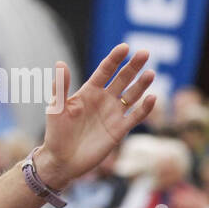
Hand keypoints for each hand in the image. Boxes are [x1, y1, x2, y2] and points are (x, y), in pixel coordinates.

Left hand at [38, 43, 156, 188]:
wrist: (61, 159)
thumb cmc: (55, 132)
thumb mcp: (56, 108)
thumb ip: (61, 86)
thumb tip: (61, 62)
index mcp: (89, 92)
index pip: (105, 71)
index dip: (114, 59)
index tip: (124, 47)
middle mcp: (104, 100)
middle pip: (122, 79)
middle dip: (133, 66)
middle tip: (144, 53)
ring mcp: (113, 113)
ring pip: (132, 94)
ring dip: (142, 84)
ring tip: (150, 73)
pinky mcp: (120, 129)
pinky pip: (136, 116)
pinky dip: (145, 108)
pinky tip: (152, 98)